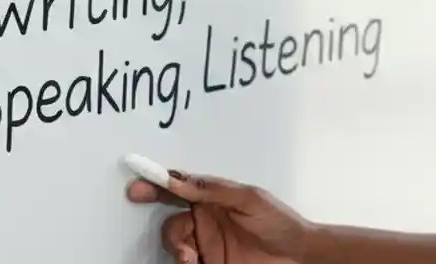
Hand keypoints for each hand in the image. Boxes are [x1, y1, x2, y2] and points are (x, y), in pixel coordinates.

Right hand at [126, 170, 317, 263]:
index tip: (137, 188)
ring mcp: (206, 245)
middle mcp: (205, 221)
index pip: (178, 189)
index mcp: (212, 199)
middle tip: (183, 247)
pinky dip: (185, 263)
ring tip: (192, 260)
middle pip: (171, 223)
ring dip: (179, 252)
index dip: (156, 185)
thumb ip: (212, 190)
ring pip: (175, 246)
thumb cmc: (278, 221)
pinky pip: (186, 262)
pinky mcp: (211, 263)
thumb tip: (178, 180)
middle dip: (170, 233)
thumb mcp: (248, 198)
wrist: (298, 254)